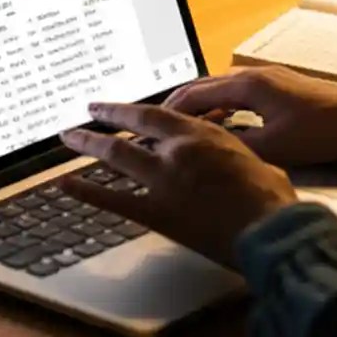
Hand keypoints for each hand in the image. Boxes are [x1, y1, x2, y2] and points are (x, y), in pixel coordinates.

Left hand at [59, 103, 296, 267]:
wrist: (270, 230)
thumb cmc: (271, 198)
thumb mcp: (252, 160)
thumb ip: (229, 154)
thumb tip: (227, 159)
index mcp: (202, 134)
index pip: (155, 115)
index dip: (129, 109)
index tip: (112, 107)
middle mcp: (177, 150)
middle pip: (129, 130)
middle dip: (103, 123)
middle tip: (84, 117)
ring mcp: (163, 181)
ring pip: (115, 157)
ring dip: (88, 146)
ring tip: (70, 138)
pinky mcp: (157, 213)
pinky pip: (112, 200)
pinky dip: (86, 191)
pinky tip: (65, 185)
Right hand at [164, 66, 336, 167]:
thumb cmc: (324, 131)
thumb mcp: (273, 148)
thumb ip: (234, 148)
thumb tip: (203, 153)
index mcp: (247, 85)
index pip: (192, 94)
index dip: (165, 112)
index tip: (145, 126)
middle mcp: (253, 76)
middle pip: (202, 86)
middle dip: (175, 106)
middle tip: (152, 126)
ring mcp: (267, 79)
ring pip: (219, 89)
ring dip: (198, 107)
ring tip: (179, 128)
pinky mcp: (279, 88)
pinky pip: (236, 94)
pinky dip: (220, 107)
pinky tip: (219, 125)